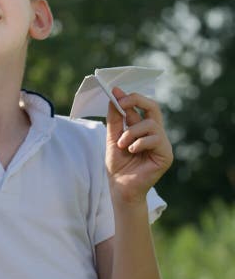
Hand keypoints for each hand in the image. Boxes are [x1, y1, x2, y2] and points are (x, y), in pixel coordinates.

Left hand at [105, 87, 173, 203]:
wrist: (121, 186)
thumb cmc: (118, 164)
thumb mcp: (112, 136)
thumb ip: (115, 119)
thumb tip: (114, 96)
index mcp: (143, 128)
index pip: (142, 106)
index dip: (130, 97)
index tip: (115, 92)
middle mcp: (156, 133)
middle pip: (154, 107)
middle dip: (136, 100)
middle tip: (121, 103)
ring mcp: (163, 144)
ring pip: (150, 124)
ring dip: (131, 132)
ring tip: (122, 144)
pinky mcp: (166, 155)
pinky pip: (155, 139)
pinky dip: (139, 143)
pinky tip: (131, 151)